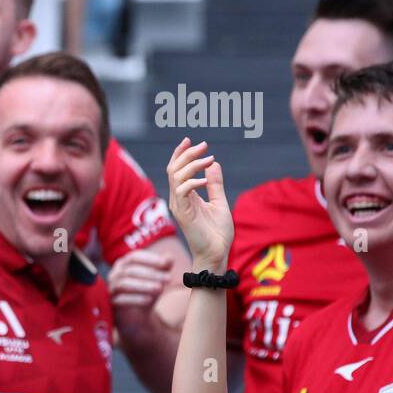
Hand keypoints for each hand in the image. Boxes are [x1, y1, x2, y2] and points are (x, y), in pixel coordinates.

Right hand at [107, 248, 173, 308]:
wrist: (137, 313)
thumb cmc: (146, 290)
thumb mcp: (157, 278)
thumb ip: (163, 267)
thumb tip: (170, 257)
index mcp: (124, 264)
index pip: (134, 257)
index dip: (150, 260)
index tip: (166, 264)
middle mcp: (114, 274)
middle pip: (130, 270)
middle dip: (151, 274)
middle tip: (169, 279)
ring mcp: (111, 288)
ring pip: (124, 284)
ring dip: (144, 286)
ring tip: (160, 289)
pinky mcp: (112, 303)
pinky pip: (121, 299)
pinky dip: (136, 299)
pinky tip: (150, 300)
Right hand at [166, 138, 232, 270]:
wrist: (216, 253)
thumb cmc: (217, 232)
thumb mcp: (219, 202)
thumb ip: (215, 184)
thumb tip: (214, 164)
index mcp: (185, 196)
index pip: (176, 170)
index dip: (180, 153)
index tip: (190, 139)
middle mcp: (178, 199)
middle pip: (173, 169)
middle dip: (187, 154)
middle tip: (204, 145)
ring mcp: (179, 206)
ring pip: (176, 176)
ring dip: (192, 164)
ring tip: (208, 159)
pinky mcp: (182, 213)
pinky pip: (182, 191)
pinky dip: (193, 181)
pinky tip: (206, 179)